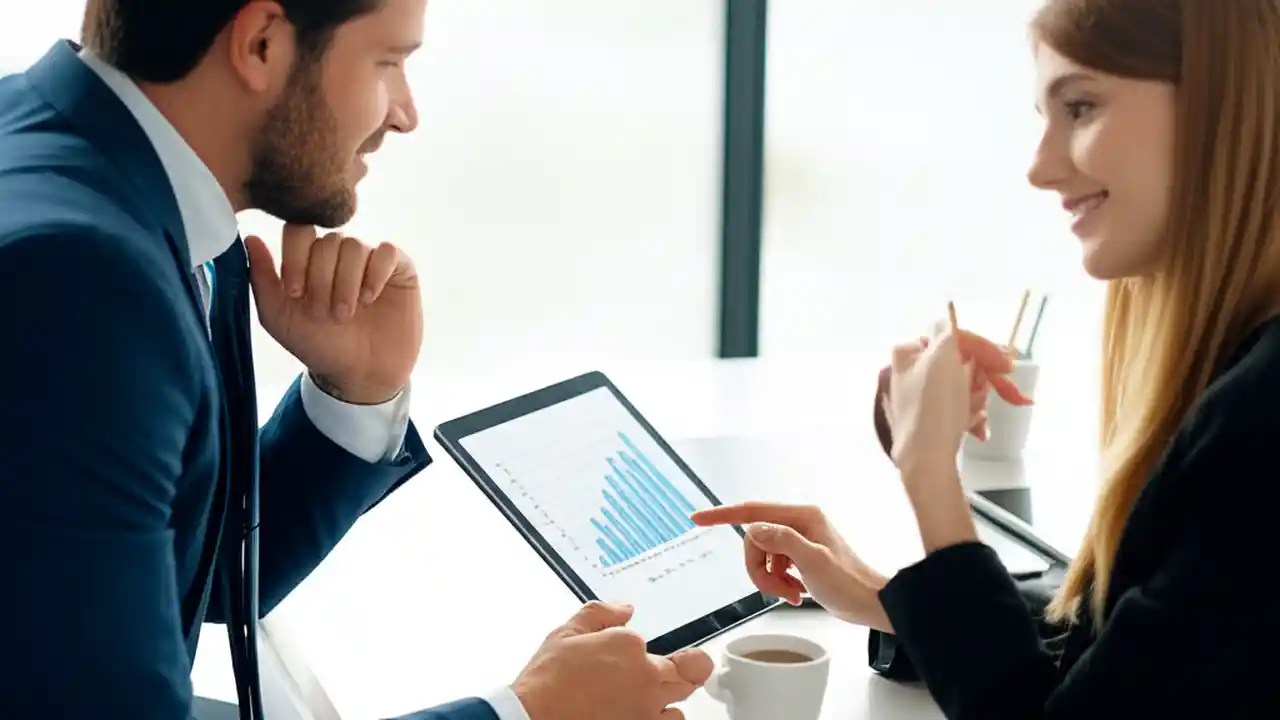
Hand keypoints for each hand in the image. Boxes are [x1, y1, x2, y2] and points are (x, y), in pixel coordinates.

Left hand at [244, 225, 422, 403]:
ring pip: (355, 246)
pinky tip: (369, 298)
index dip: (296, 258)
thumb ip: (261, 279)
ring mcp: (370, 259)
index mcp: (309, 259)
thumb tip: (250, 238)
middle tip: (324, 314)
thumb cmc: (319, 346)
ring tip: (345, 313)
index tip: (295, 293)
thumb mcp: (279, 317)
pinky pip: (387, 252)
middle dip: (322, 279)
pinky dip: (376, 274)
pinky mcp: (399, 268)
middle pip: (326, 241)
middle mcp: (339, 254)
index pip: (299, 231)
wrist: (360, 373)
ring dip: (346, 282)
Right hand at [512, 602, 712, 719]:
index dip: (638, 649)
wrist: (532, 718)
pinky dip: (660, 719)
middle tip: (672, 673)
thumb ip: (600, 613)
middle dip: (682, 668)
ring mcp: (647, 709)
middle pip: (689, 669)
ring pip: (681, 701)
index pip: (650, 643)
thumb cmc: (545, 684)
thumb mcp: (565, 633)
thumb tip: (625, 609)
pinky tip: (642, 715)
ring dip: (669, 698)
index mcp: (629, 645)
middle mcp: (646, 677)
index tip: (624, 657)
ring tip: (645, 700)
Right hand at [691, 503, 892, 632]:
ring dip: (769, 579)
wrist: (870, 603)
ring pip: (761, 556)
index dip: (722, 515)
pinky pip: (772, 567)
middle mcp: (797, 523)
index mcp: (802, 516)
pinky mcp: (798, 556)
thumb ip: (783, 541)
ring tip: (791, 593)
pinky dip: (778, 583)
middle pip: (754, 541)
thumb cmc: (849, 583)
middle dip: (758, 569)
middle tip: (776, 589)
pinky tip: (796, 593)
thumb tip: (754, 529)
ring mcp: (797, 540)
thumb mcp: (814, 562)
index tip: (697, 518)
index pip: (752, 511)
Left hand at [885, 325, 995, 478]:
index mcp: (909, 352)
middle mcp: (910, 371)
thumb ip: (949, 330)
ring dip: (977, 399)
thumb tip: (948, 317)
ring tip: (974, 414)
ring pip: (965, 387)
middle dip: (979, 380)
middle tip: (986, 392)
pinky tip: (976, 429)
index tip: (1007, 366)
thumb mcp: (943, 355)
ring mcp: (921, 397)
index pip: (954, 337)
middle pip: (961, 363)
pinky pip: (962, 408)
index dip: (984, 349)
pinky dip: (973, 417)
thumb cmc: (934, 405)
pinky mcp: (932, 420)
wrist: (926, 460)